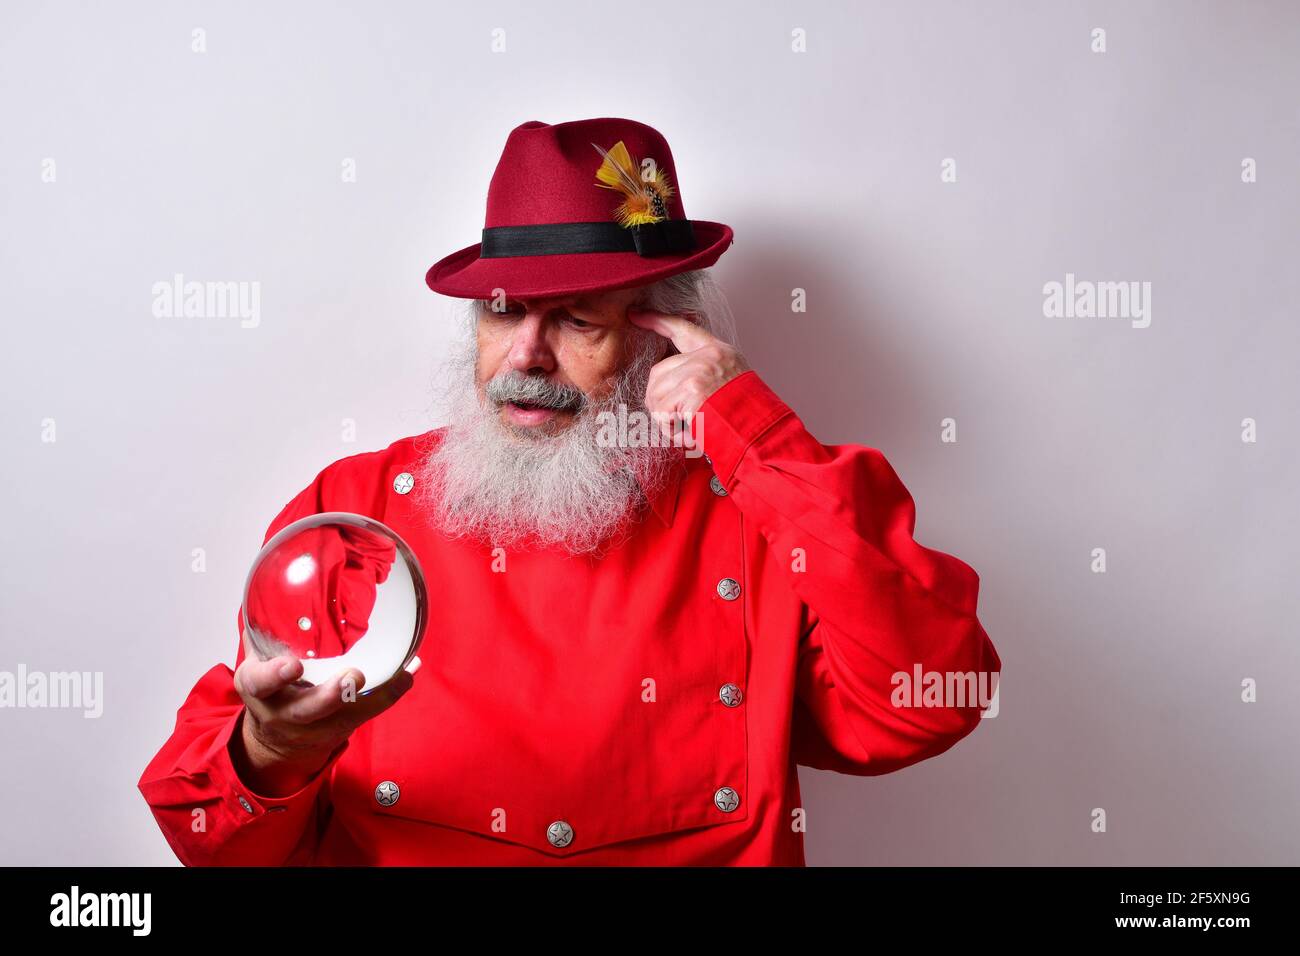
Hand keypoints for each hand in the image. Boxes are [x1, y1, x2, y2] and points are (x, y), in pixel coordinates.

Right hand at [231, 624, 416, 796]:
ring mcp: (315, 726)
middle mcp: (285, 712)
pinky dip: (392, 691)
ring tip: (400, 674)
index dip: (275, 676)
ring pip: (345, 716)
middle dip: (330, 696)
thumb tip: (274, 585)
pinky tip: (409, 671)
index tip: (294, 665)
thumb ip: (265, 630)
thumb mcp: (258, 661)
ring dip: (374, 696)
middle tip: (353, 676)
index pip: (260, 683)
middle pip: (306, 710)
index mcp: (259, 688)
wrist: (275, 738)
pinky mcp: (340, 729)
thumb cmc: (270, 686)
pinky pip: (370, 712)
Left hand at [627, 308, 749, 439]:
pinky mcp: (691, 390)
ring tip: (685, 430)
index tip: (637, 314)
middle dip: (658, 400)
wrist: (761, 430)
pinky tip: (686, 436)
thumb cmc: (746, 416)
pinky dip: (669, 429)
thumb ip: (706, 375)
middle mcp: (707, 356)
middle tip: (673, 421)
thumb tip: (670, 386)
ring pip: (656, 393)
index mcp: (718, 352)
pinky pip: (662, 411)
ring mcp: (698, 371)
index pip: (682, 329)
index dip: (657, 320)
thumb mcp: (731, 384)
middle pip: (658, 371)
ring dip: (664, 418)